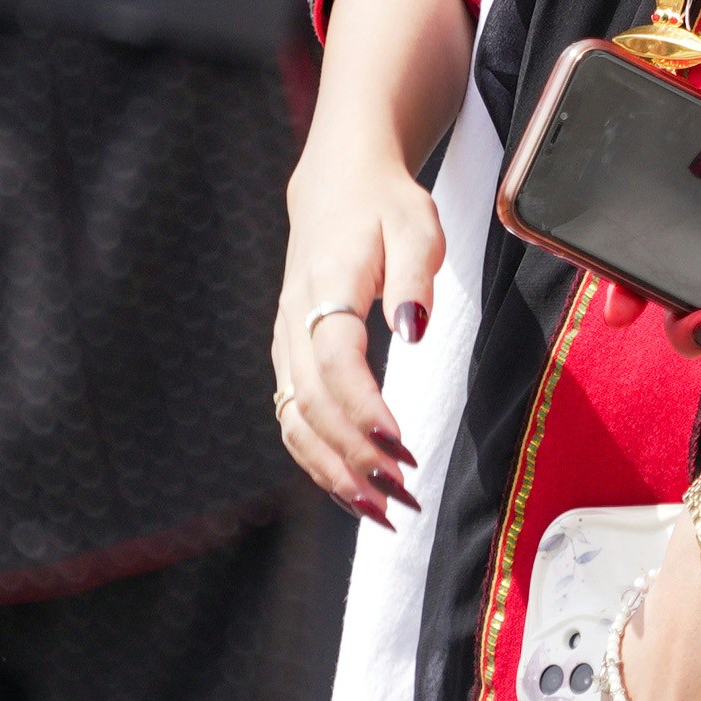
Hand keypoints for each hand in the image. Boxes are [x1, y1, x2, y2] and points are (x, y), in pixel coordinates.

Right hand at [277, 90, 447, 524]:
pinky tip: (356, 491)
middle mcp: (294, 324)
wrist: (335, 188)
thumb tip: (413, 329)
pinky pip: (294, 422)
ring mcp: (285, 346)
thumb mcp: (416, 223)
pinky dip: (320, 463)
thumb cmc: (384, 206)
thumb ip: (416, 275)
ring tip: (383, 512)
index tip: (399, 445)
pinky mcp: (289, 362)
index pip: (335, 359)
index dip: (362, 406)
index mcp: (327, 286)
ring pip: (296, 423)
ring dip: (335, 472)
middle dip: (354, 457)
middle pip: (311, 405)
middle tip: (403, 496)